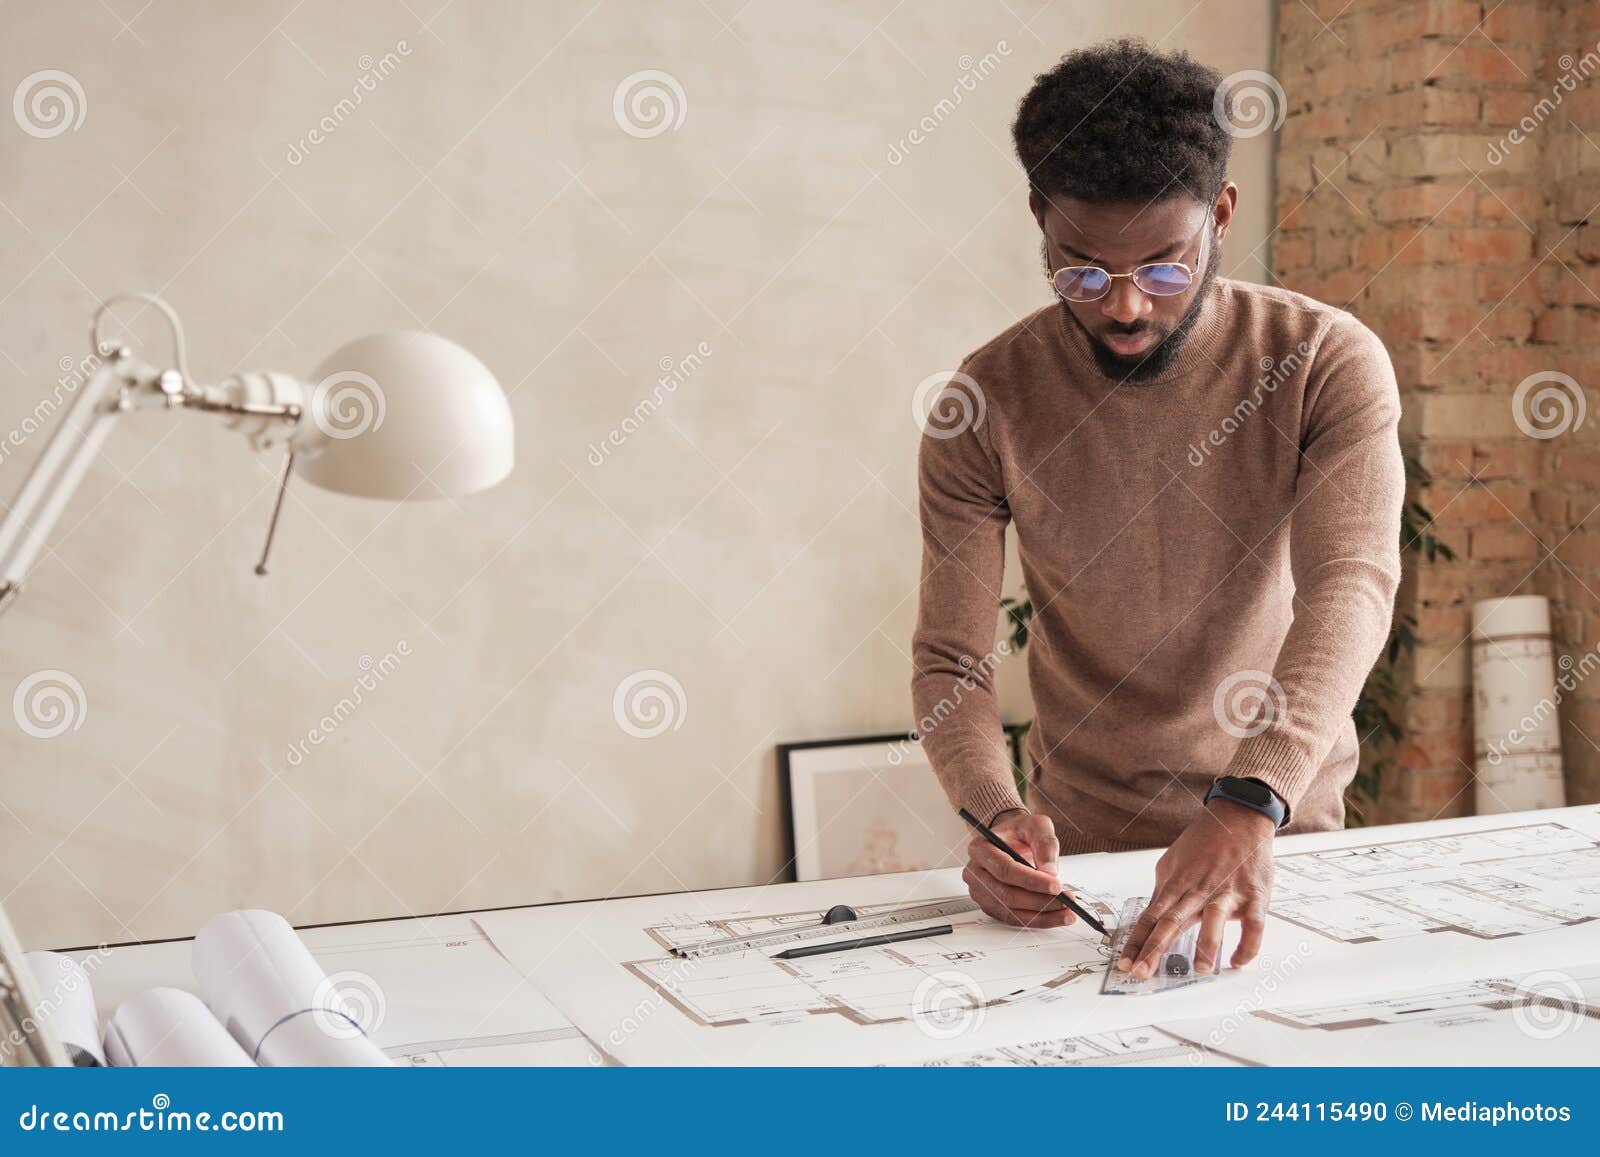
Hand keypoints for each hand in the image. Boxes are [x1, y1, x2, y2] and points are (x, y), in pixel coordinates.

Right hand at [961, 808, 1081, 927]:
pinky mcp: (991, 906)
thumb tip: (1050, 872)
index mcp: (980, 848)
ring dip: (1041, 916)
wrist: (1012, 840)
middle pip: (1007, 894)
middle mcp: (975, 872)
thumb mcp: (1036, 826)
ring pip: (1011, 912)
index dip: (1032, 881)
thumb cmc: (1019, 831)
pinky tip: (1056, 916)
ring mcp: (981, 892)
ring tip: (1066, 912)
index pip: (1005, 870)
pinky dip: (1037, 921)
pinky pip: (1013, 919)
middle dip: (1040, 901)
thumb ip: (1045, 844)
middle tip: (1066, 901)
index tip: (1056, 885)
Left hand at [1117, 798, 1274, 977]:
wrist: (1239, 818)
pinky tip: (1238, 961)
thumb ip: (1164, 892)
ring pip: (1214, 920)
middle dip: (1155, 949)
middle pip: (1172, 922)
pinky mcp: (1254, 896)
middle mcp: (1198, 890)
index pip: (1150, 918)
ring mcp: (1227, 892)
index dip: (1136, 942)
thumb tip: (1149, 916)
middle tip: (1142, 972)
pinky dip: (1247, 944)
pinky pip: (1253, 925)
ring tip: (1200, 969)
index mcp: (1176, 885)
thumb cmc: (1204, 842)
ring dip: (1207, 944)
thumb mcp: (1173, 863)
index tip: (1124, 963)